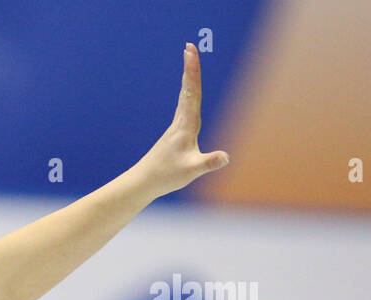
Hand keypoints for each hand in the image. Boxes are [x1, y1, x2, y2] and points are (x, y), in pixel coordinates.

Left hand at [134, 43, 229, 198]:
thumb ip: (209, 163)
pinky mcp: (175, 133)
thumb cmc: (166, 176)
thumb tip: (226, 157)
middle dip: (190, 68)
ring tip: (189, 61)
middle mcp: (179, 122)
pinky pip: (183, 106)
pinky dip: (187, 92)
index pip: (192, 94)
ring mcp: (176, 127)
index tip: (191, 53)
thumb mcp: (191, 170)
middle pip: (187, 90)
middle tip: (189, 47)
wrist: (143, 182)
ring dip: (188, 78)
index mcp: (185, 126)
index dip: (192, 73)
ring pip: (184, 96)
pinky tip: (187, 91)